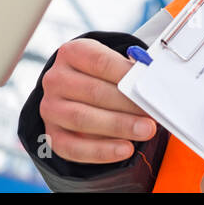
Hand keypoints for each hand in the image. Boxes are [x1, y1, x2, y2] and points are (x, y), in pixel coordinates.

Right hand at [40, 38, 156, 163]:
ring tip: (145, 131)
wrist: (75, 93)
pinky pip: (75, 148)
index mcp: (71, 53)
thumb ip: (127, 72)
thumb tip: (150, 83)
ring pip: (82, 119)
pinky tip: (125, 149)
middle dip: (127, 105)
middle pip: (94, 92)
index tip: (148, 87)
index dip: (126, 76)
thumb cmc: (101, 77)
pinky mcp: (52, 135)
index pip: (100, 62)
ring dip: (118, 126)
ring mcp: (51, 108)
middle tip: (152, 114)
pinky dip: (102, 151)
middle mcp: (56, 79)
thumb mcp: (111, 64)